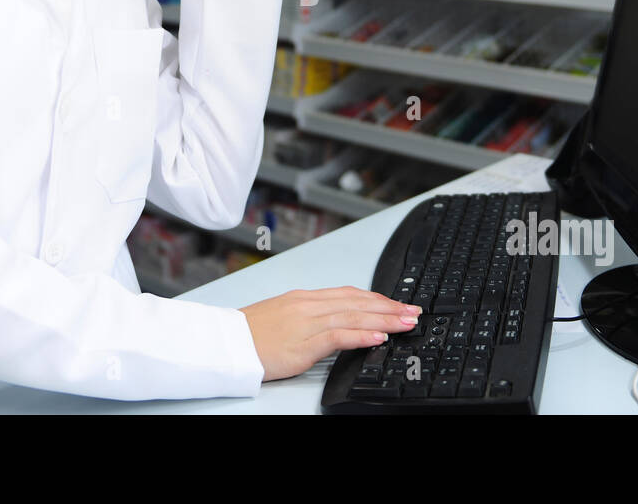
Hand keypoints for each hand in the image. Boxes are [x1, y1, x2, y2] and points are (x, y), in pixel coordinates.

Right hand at [239, 286, 422, 380]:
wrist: (224, 342)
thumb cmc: (249, 334)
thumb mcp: (282, 318)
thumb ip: (308, 318)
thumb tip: (333, 324)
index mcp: (304, 299)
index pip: (349, 294)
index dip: (376, 298)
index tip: (396, 303)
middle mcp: (308, 305)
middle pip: (357, 302)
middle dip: (389, 306)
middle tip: (413, 311)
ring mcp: (306, 322)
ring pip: (354, 315)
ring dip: (385, 319)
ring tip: (406, 322)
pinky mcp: (303, 343)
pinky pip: (338, 336)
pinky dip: (362, 334)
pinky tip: (379, 336)